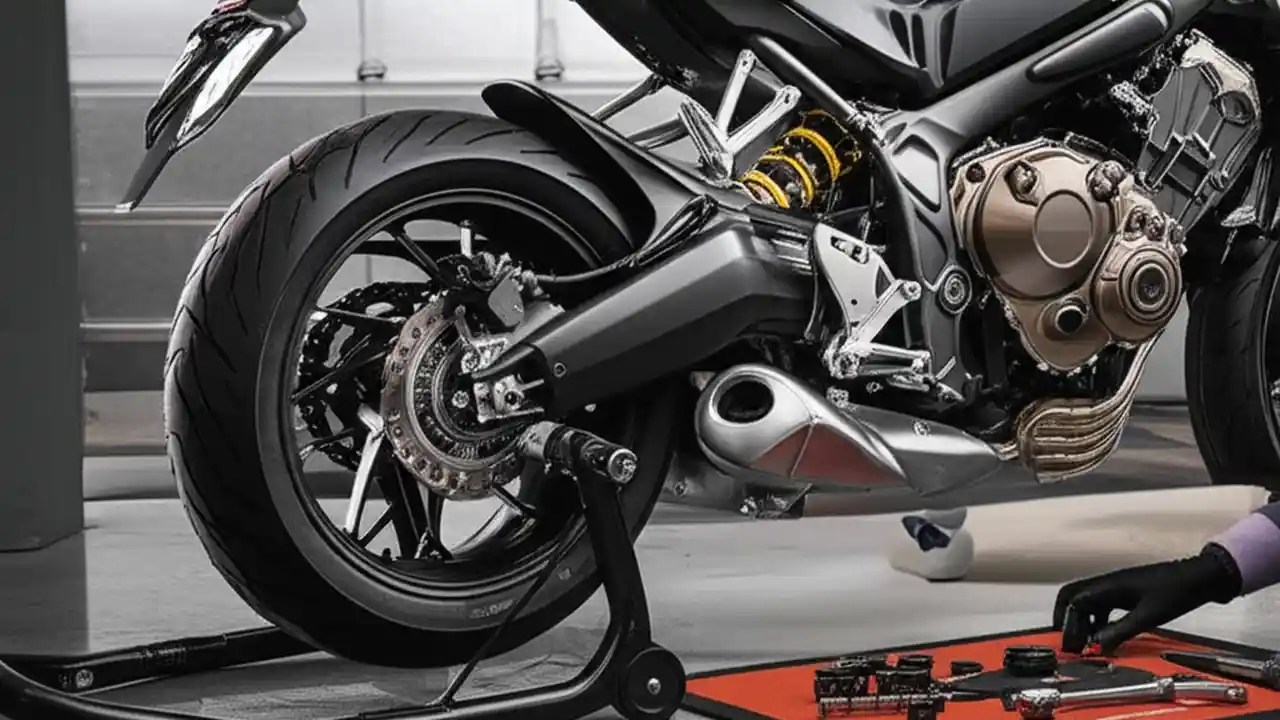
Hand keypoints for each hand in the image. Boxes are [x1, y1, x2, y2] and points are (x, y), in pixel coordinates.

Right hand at [1052, 544, 1240, 653]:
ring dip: (1080, 620)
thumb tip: (1096, 647)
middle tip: (1067, 641)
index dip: (1068, 624)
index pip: (1074, 602)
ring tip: (1085, 642)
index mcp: (1108, 587)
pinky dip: (1096, 619)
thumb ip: (1119, 631)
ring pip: (1085, 600)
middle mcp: (1106, 583)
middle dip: (1064, 617)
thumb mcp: (1147, 616)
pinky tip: (1104, 634)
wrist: (1199, 577)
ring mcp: (1115, 586)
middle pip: (1071, 595)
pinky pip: (1100, 604)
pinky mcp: (1124, 591)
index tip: (1072, 645)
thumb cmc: (1174, 593)